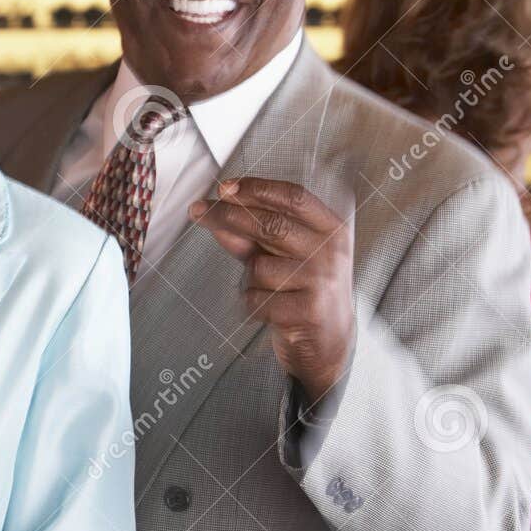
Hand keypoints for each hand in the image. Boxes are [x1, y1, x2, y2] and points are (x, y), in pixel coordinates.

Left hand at [190, 177, 353, 399]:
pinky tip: (269, 310)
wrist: (329, 343)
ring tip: (268, 291)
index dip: (257, 188)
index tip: (226, 187)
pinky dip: (252, 304)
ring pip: (259, 267)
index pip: (294, 197)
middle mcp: (330, 251)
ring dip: (249, 279)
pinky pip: (257, 298)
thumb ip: (252, 235)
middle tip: (200, 212)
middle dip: (228, 216)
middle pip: (271, 224)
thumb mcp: (282, 256)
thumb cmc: (303, 291)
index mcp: (330, 229)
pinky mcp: (307, 310)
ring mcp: (321, 281)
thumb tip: (214, 214)